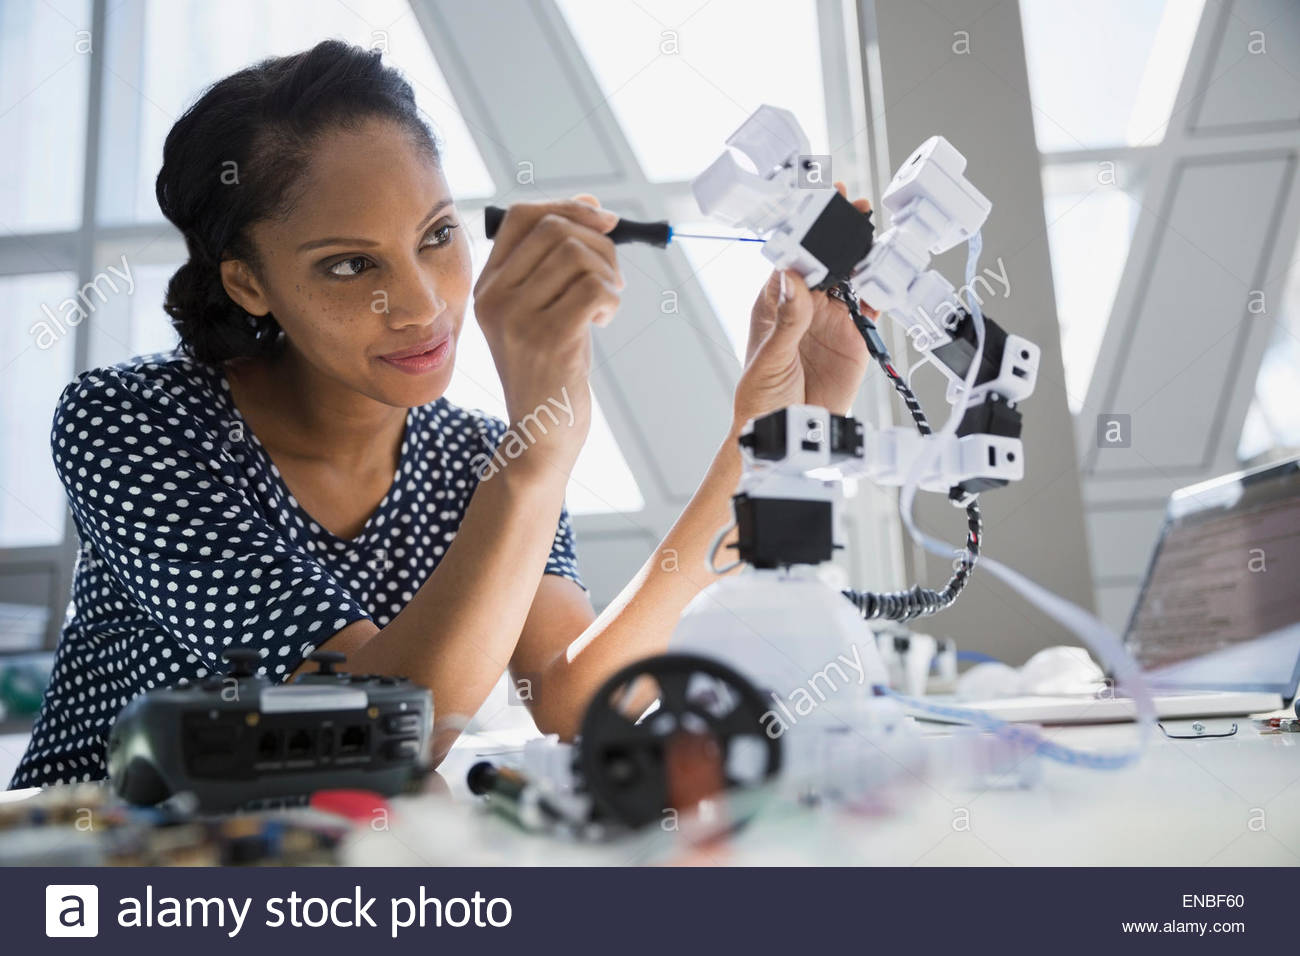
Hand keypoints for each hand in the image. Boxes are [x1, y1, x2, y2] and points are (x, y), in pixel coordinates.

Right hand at [473, 195, 623, 473]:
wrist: (541, 435)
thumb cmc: (551, 370)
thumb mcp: (545, 310)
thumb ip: (558, 262)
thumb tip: (592, 206)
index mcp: (488, 286)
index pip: (523, 215)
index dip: (568, 208)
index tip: (604, 222)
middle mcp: (495, 298)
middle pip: (556, 230)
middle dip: (600, 245)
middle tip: (611, 280)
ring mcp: (518, 319)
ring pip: (578, 255)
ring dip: (609, 275)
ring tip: (606, 306)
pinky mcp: (548, 338)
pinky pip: (594, 288)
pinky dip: (612, 298)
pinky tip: (604, 321)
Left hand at [735, 183, 879, 426]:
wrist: (786, 436)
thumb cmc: (761, 399)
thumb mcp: (770, 358)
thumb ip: (786, 320)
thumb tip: (792, 277)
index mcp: (776, 304)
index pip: (791, 258)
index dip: (804, 232)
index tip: (816, 209)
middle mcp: (804, 307)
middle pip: (824, 261)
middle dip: (838, 235)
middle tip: (853, 209)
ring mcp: (830, 321)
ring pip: (850, 279)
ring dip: (862, 258)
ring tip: (874, 237)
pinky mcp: (854, 339)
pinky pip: (871, 309)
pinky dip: (881, 292)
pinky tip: (886, 278)